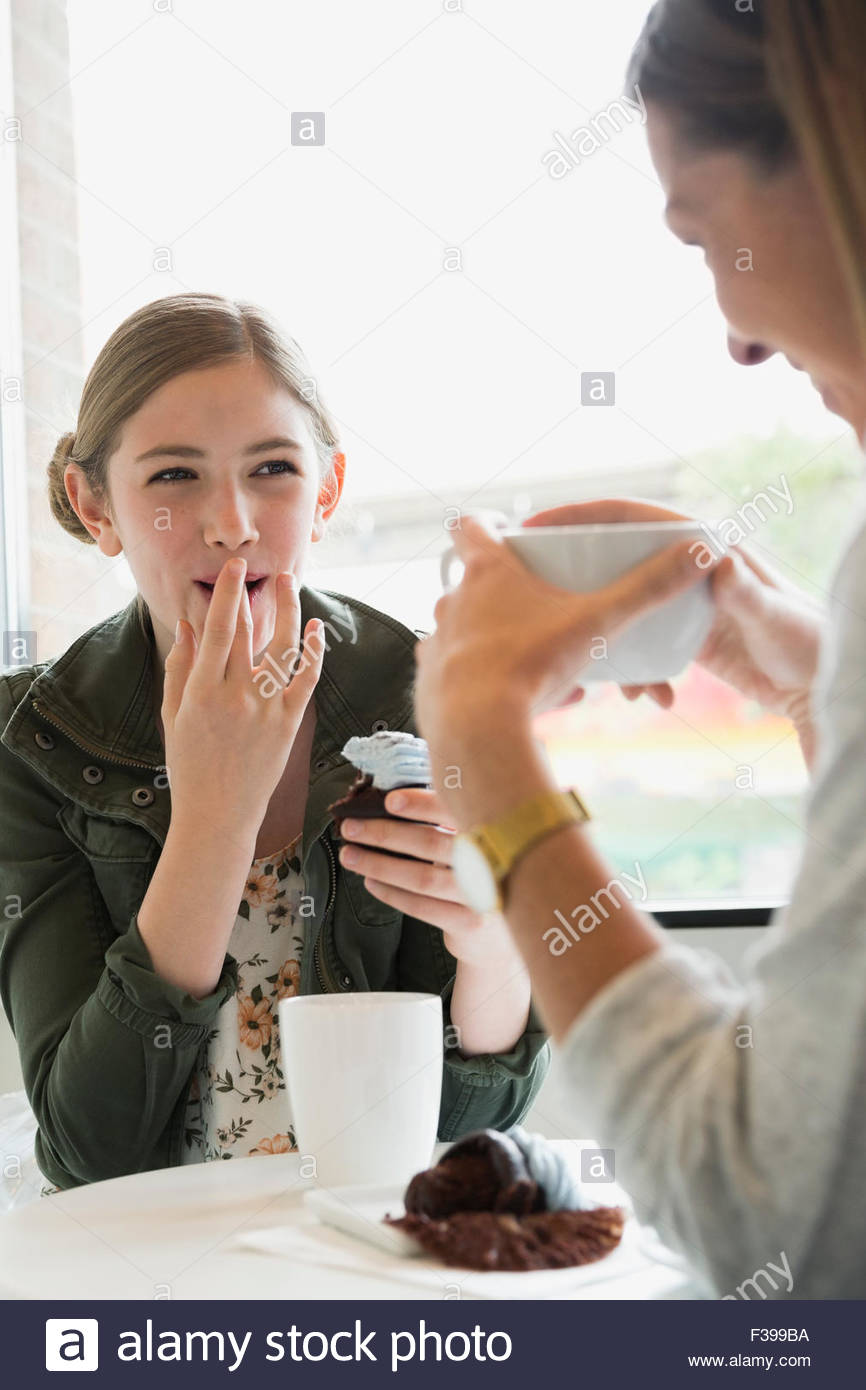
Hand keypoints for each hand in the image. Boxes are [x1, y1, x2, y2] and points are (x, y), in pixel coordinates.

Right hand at [162, 558, 324, 831]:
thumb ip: (180, 667)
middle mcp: (235, 696)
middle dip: (255, 595)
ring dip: (290, 611)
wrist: (217, 814)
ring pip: (283, 648)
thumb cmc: (189, 765)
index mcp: (201, 692)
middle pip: (248, 633)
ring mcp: (265, 710)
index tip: (233, 569)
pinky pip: (305, 679)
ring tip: (288, 584)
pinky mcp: (288, 724)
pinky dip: (313, 651)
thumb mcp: (174, 714)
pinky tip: (315, 628)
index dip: (227, 595)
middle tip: (260, 567)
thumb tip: (188, 624)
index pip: (217, 630)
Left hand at [336, 787, 521, 967]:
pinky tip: (371, 882)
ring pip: (421, 877)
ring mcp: (482, 894)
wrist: (501, 934)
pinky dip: (392, 893)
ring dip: (379, 864)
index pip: (454, 811)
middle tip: (351, 827)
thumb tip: (397, 797)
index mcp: (493, 830)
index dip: (422, 804)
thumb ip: (450, 820)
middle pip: (430, 843)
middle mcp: (491, 861)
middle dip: (384, 833)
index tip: (390, 801)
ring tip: (351, 855)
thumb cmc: (481, 875)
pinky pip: (421, 906)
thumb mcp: (476, 841)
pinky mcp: (469, 922)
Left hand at [414, 513, 713, 761]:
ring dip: (505, 646)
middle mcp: (451, 603)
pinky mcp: (429, 687)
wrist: (477, 731)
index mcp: (486, 572)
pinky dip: (493, 686)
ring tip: (548, 668)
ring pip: (472, 636)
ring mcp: (437, 645)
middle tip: (547, 612)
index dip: (485, 524)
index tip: (503, 531)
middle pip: (476, 585)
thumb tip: (702, 551)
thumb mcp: (599, 622)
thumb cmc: (532, 666)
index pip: (470, 526)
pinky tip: (529, 703)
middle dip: (512, 598)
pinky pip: (466, 680)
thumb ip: (649, 587)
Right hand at [526, 499, 822, 744]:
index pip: (635, 517)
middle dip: (580, 582)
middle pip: (617, 560)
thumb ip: (746, 591)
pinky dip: (636, 672)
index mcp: (705, 545)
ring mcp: (682, 604)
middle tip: (533, 594)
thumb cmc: (808, 640)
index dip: (585, 517)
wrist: (820, 684)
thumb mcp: (775, 617)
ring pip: (624, 609)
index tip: (539, 525)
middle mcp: (687, 568)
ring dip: (608, 642)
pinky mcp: (684, 638)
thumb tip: (717, 562)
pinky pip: (642, 647)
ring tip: (606, 676)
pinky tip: (646, 696)